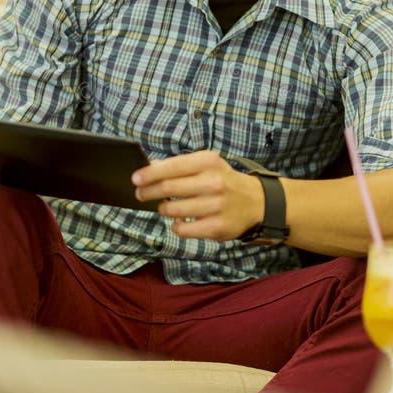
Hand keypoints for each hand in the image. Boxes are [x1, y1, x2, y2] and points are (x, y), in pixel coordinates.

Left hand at [132, 150, 263, 240]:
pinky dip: (176, 226)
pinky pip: (183, 230)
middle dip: (149, 192)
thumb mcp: (208, 164)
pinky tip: (179, 222)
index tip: (135, 179)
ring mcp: (216, 206)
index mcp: (209, 162)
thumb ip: (181, 166)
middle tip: (141, 194)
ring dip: (163, 209)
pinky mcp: (217, 227)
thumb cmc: (224, 180)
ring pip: (173, 210)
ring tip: (164, 207)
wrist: (257, 202)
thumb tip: (150, 168)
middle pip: (168, 188)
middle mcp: (213, 182)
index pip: (171, 167)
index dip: (149, 174)